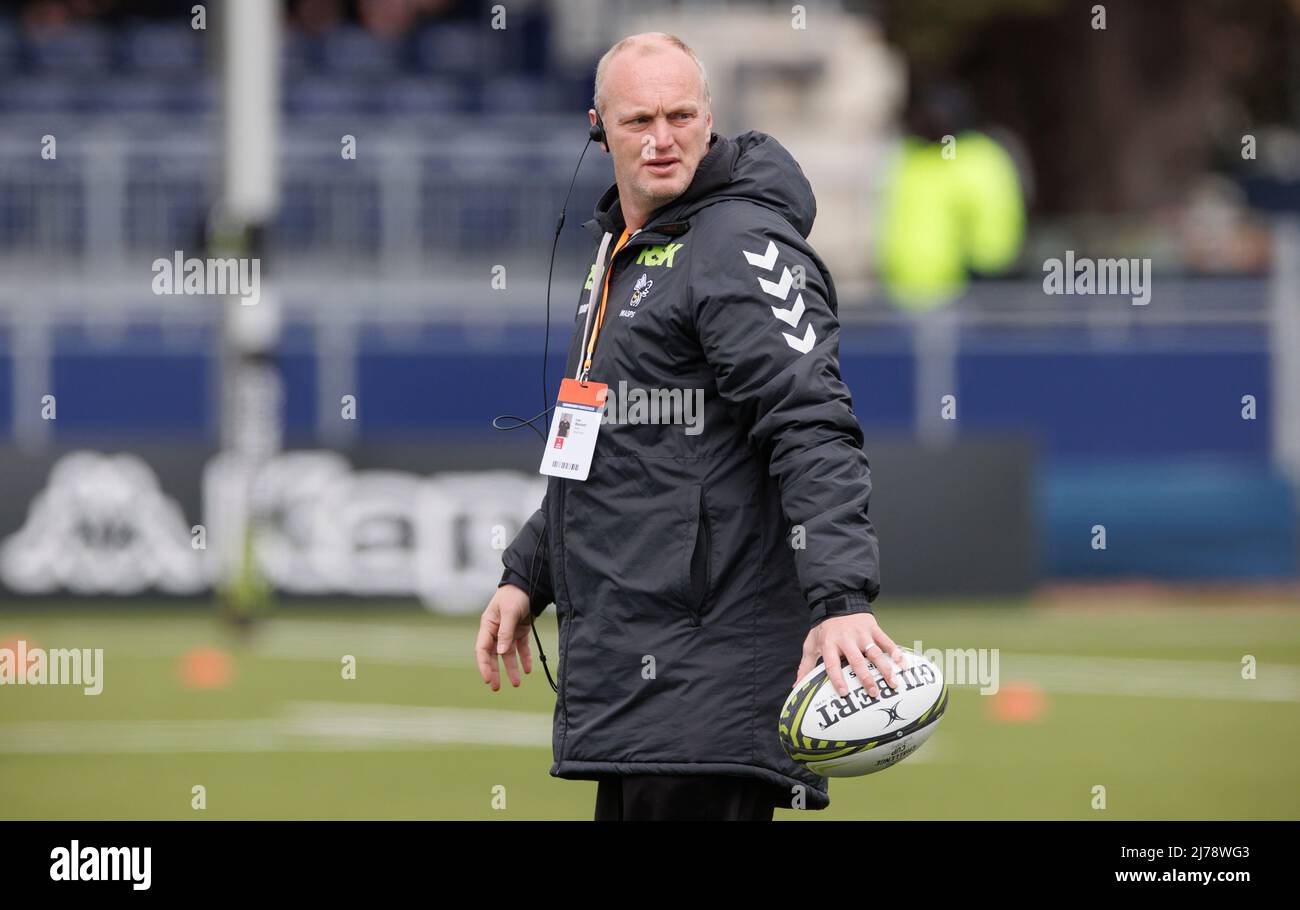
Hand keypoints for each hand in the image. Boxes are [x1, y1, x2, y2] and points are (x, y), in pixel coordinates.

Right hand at [475, 583, 533, 690]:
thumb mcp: (509, 612)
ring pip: (507, 654)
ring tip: (517, 683)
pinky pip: (521, 648)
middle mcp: (496, 630)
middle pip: (493, 655)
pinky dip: (524, 658)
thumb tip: (500, 653)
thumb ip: (505, 632)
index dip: (483, 665)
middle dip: (495, 671)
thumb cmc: (515, 595)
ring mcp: (508, 632)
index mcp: (488, 625)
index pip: (482, 649)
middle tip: (496, 688)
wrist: (529, 583)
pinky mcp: (520, 631)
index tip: (487, 678)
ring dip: (511, 668)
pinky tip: (528, 669)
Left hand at [793, 612, 907, 697]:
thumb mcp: (811, 644)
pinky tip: (904, 666)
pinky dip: (896, 653)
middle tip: (873, 693)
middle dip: (866, 678)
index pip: (832, 664)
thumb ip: (805, 666)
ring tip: (893, 683)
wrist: (838, 600)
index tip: (844, 693)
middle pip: (857, 661)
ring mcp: (861, 634)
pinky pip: (886, 641)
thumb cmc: (824, 628)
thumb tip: (796, 687)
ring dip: (885, 669)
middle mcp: (846, 639)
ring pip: (875, 653)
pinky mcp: (873, 628)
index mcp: (829, 644)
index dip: (837, 679)